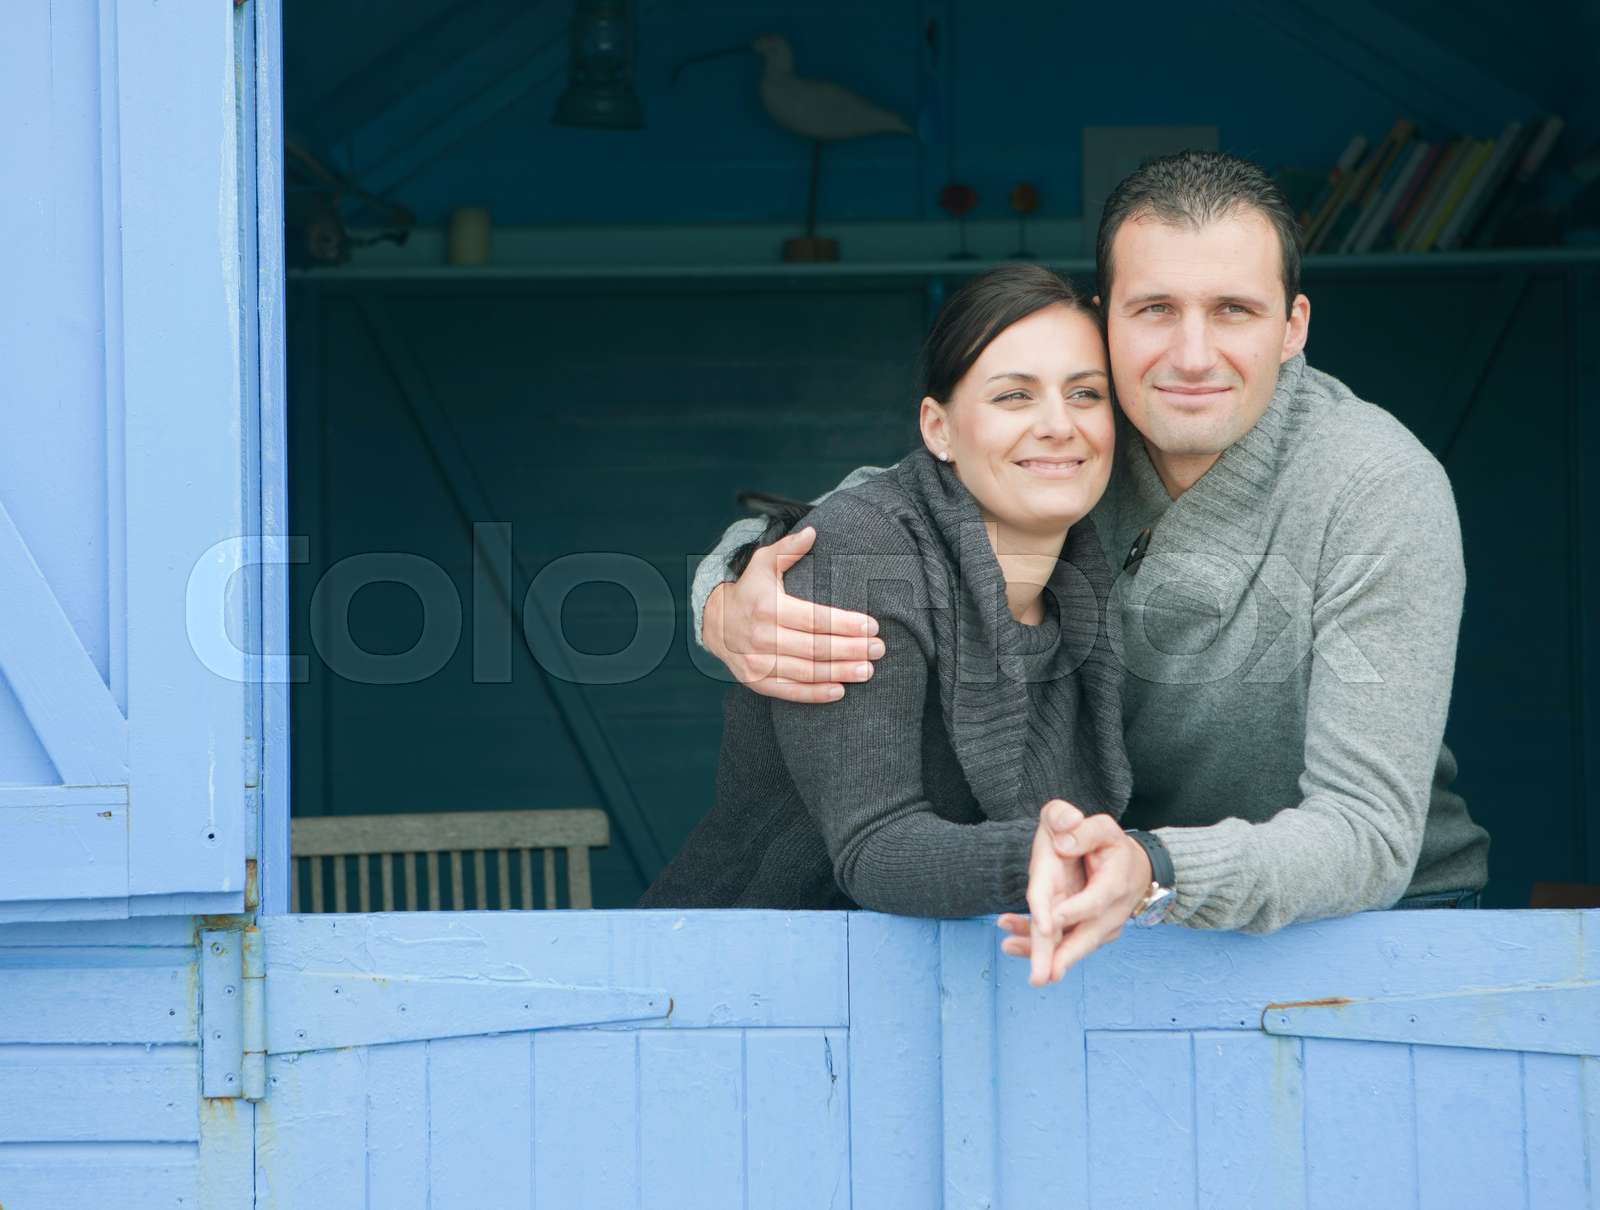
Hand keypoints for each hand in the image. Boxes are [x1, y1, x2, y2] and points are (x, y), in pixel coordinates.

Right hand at [702, 526, 885, 702]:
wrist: (715, 622)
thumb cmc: (750, 590)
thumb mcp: (763, 563)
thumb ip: (788, 549)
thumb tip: (813, 531)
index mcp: (767, 607)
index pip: (814, 619)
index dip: (845, 624)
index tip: (871, 626)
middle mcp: (762, 637)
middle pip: (815, 647)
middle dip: (850, 649)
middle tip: (878, 649)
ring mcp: (758, 662)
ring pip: (806, 671)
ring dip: (839, 672)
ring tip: (868, 670)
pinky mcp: (757, 681)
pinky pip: (790, 691)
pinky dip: (816, 693)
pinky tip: (840, 690)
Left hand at [997, 802, 1151, 983]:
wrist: (1135, 870)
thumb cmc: (1112, 846)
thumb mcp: (1102, 828)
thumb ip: (1084, 831)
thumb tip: (1063, 841)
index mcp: (1114, 883)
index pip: (1095, 901)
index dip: (1074, 912)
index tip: (1050, 925)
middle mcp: (1109, 912)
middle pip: (1086, 936)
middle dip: (1063, 956)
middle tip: (1041, 974)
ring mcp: (1099, 927)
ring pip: (1072, 946)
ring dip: (1043, 954)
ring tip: (1010, 948)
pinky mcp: (1086, 934)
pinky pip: (1064, 944)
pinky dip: (1038, 947)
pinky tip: (1010, 945)